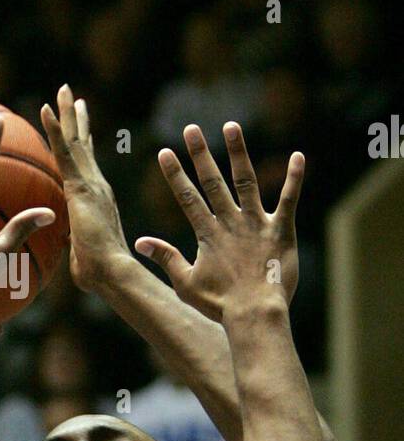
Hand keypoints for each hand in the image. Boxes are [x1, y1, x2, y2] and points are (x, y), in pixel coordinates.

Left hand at [41, 84, 128, 293]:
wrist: (112, 274)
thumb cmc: (99, 274)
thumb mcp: (82, 254)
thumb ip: (76, 246)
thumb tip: (72, 254)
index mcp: (96, 198)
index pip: (86, 162)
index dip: (82, 140)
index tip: (79, 119)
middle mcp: (97, 184)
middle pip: (83, 143)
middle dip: (76, 117)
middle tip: (70, 93)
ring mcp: (90, 182)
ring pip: (75, 140)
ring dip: (67, 113)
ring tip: (62, 89)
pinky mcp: (80, 186)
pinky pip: (64, 152)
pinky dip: (54, 129)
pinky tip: (45, 109)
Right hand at [134, 123, 303, 323]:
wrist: (255, 314)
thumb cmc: (220, 304)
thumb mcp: (185, 283)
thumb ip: (166, 258)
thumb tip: (140, 242)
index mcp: (207, 234)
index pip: (187, 197)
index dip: (175, 174)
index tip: (165, 152)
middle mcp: (230, 222)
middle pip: (212, 182)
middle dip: (200, 153)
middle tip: (191, 129)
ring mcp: (256, 224)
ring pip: (245, 181)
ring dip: (238, 153)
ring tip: (231, 126)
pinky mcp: (281, 230)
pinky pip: (288, 200)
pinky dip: (294, 178)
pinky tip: (299, 156)